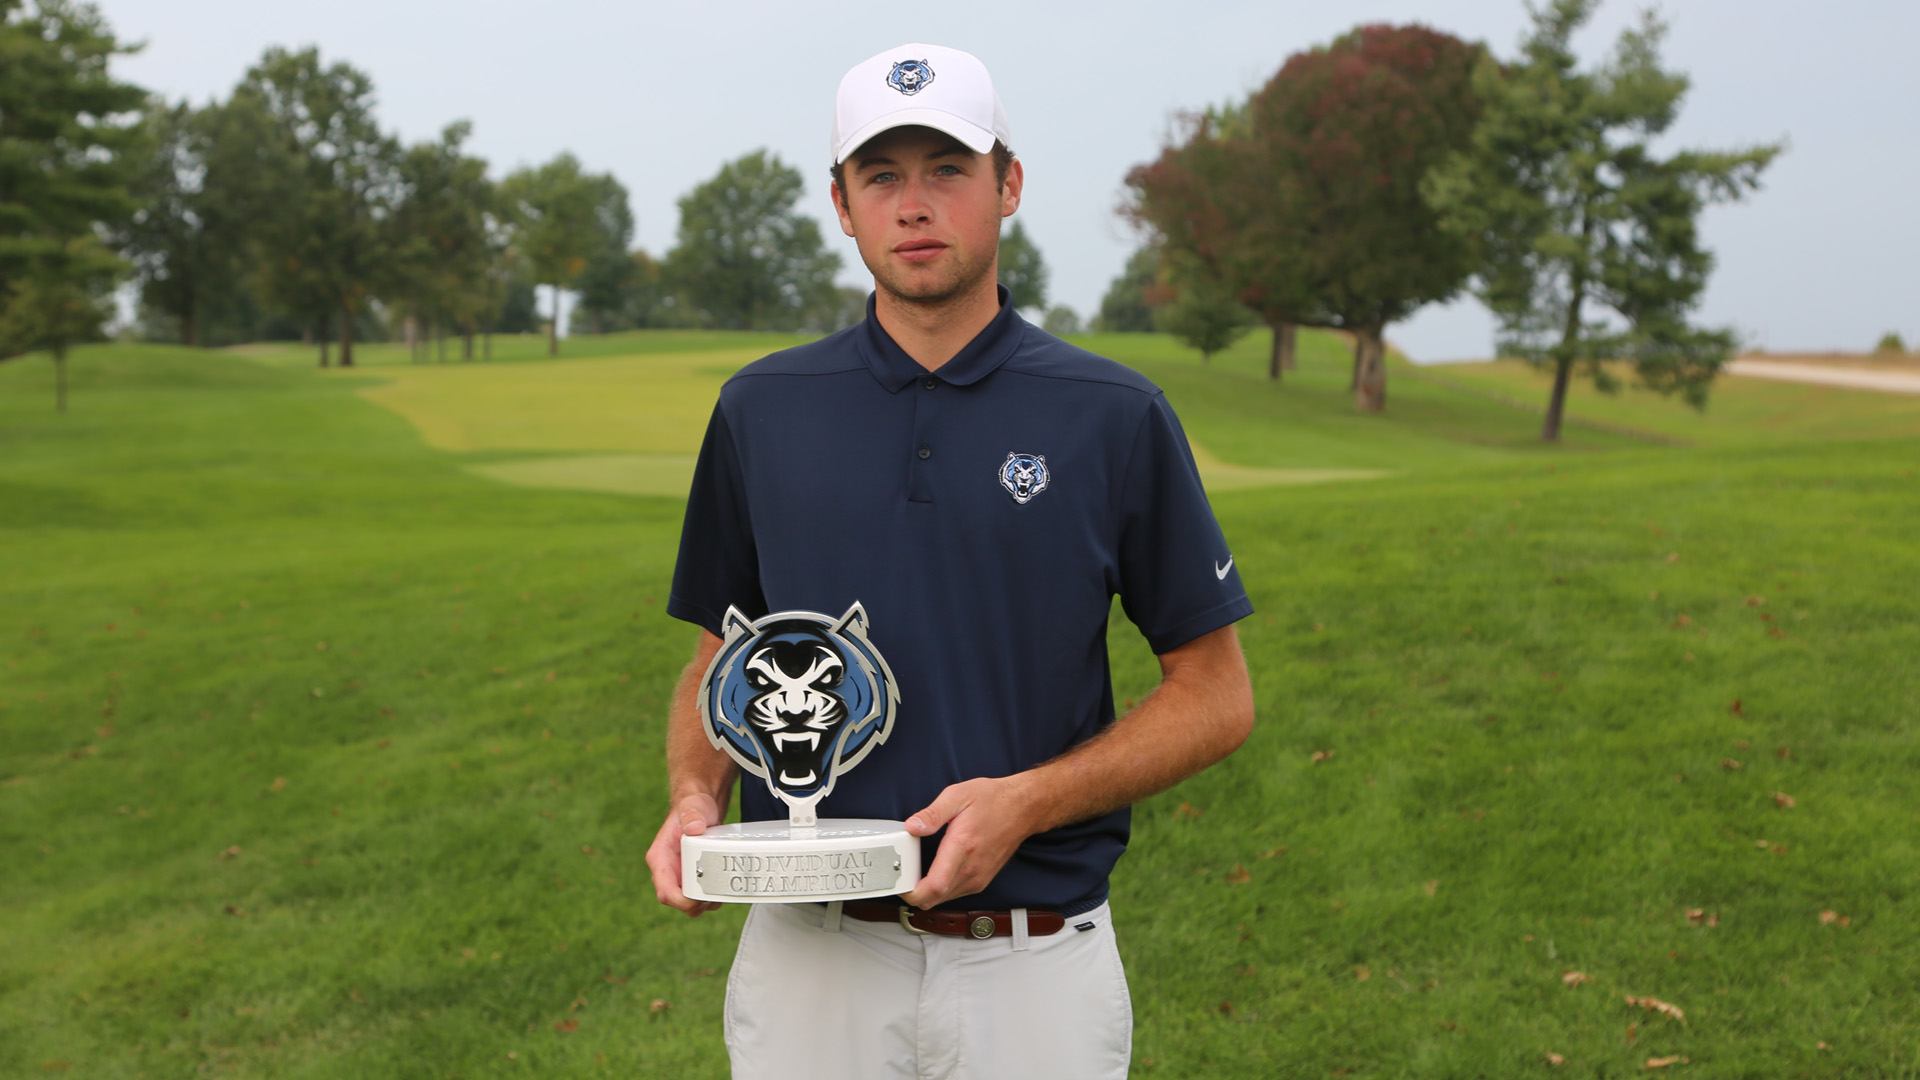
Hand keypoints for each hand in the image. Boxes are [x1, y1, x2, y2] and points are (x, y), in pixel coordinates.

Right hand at [645, 792, 724, 916]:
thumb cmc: (694, 807)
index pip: (665, 891)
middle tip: (717, 891)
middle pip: (678, 902)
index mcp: (660, 858)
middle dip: (698, 903)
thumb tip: (694, 827)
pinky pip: (701, 897)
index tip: (701, 897)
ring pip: (691, 904)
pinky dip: (713, 896)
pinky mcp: (694, 878)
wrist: (702, 808)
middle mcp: (668, 871)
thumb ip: (692, 814)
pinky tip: (724, 884)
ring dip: (707, 902)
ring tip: (723, 886)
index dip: (681, 900)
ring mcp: (681, 876)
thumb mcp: (693, 805)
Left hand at [899, 776, 1038, 908]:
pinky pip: (955, 893)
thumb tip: (912, 827)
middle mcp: (972, 868)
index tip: (900, 885)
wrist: (1023, 808)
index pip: (935, 886)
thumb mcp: (958, 796)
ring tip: (917, 871)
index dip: (913, 893)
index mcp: (962, 847)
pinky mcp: (981, 880)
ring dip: (927, 891)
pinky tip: (936, 870)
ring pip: (944, 899)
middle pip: (935, 898)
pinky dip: (941, 888)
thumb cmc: (993, 800)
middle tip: (902, 875)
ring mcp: (978, 877)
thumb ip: (932, 814)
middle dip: (914, 893)